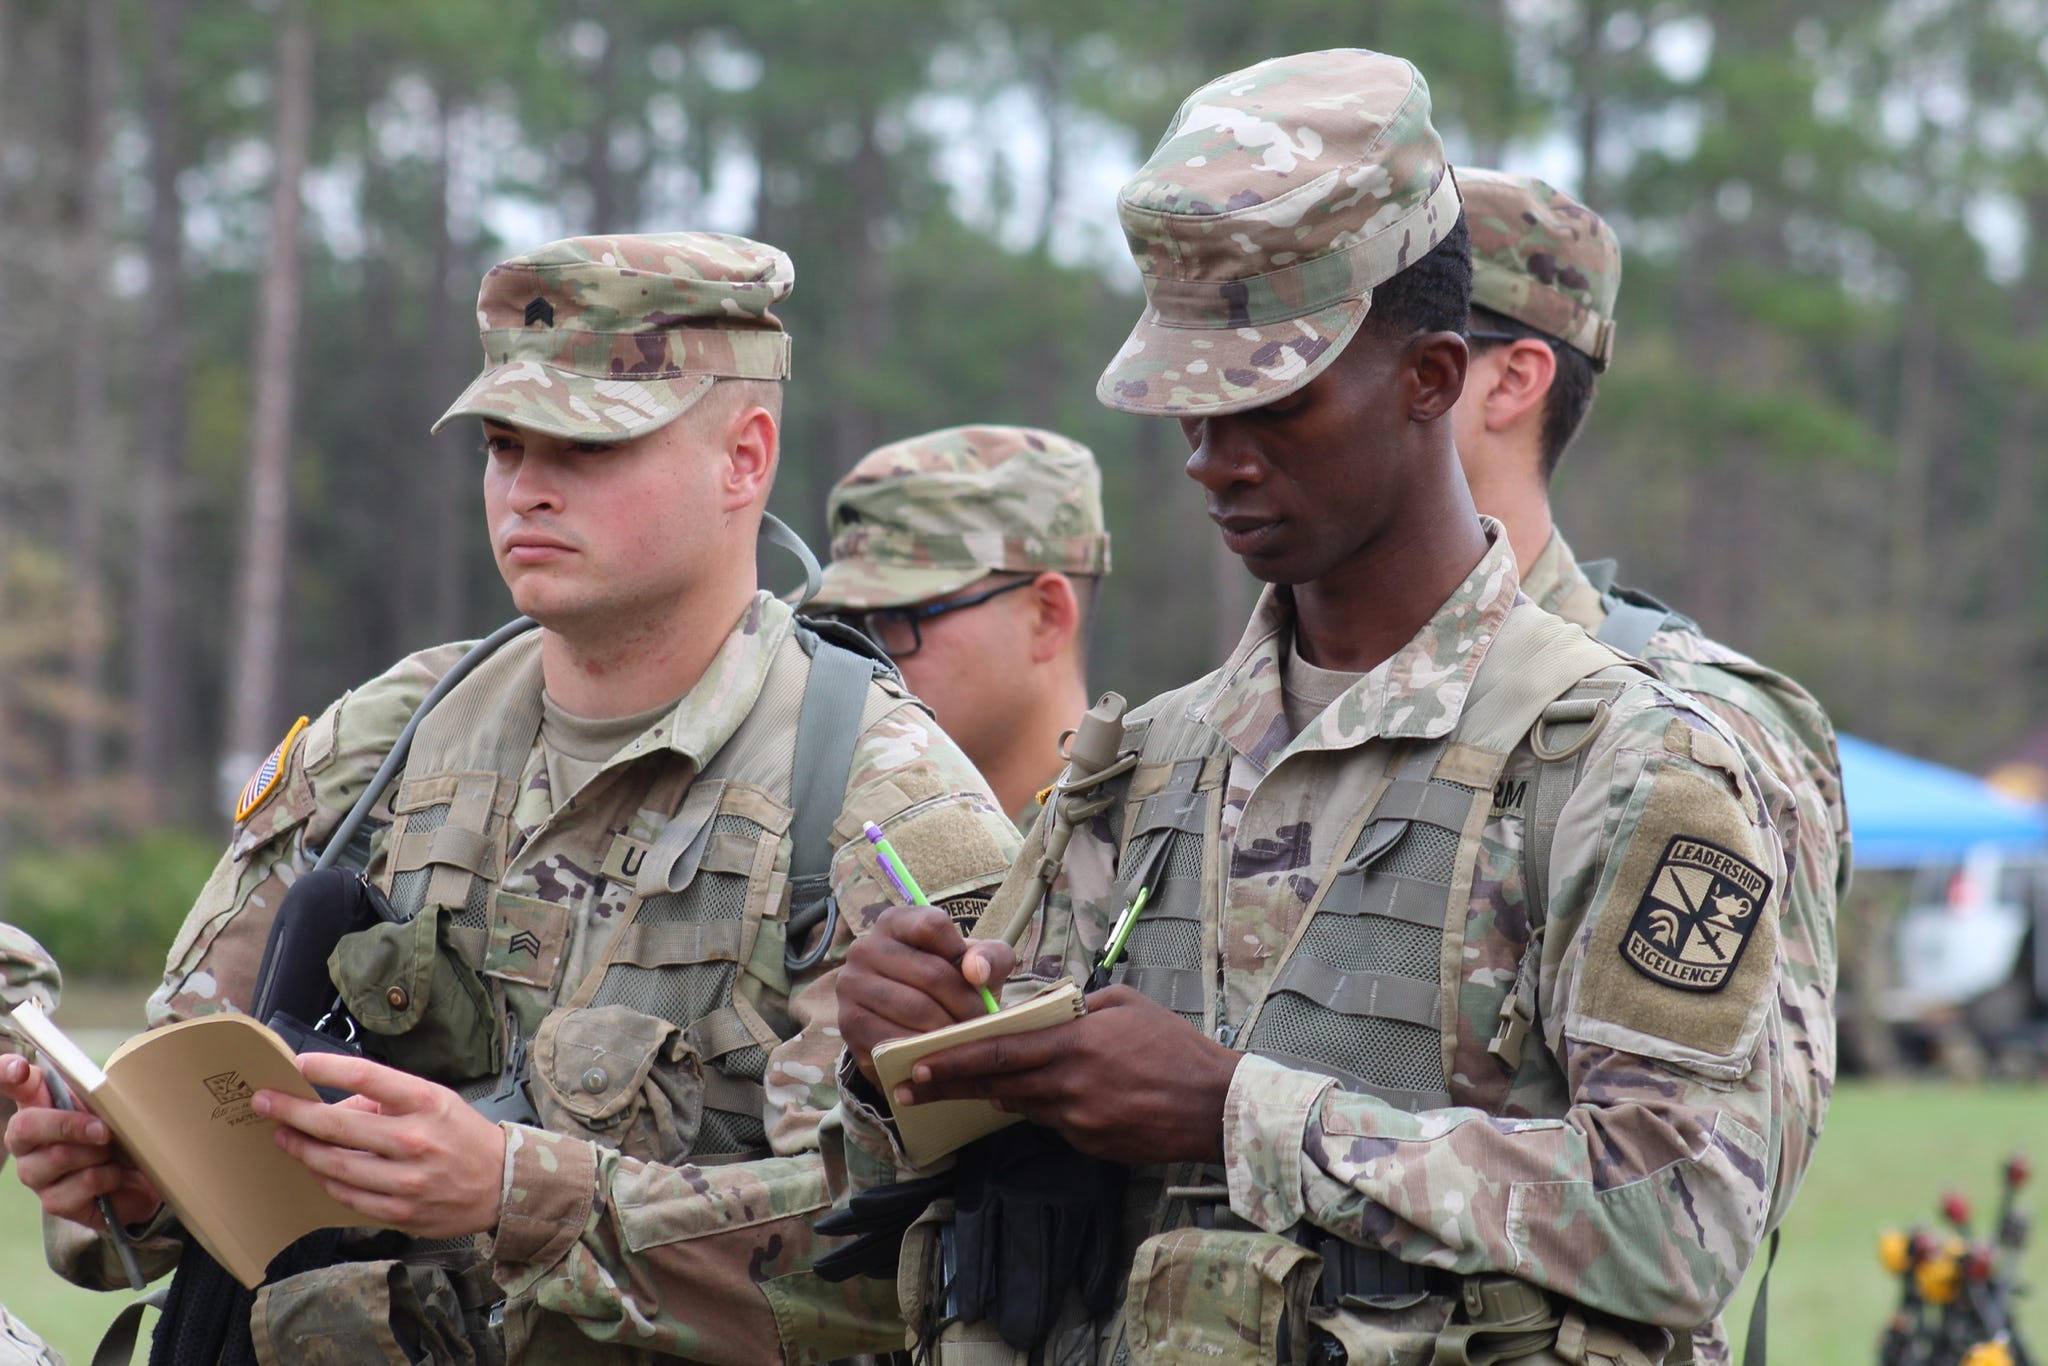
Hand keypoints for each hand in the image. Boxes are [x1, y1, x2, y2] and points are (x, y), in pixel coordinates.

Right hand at [1, 1052, 163, 1230]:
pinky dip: (109, 1175)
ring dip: (98, 1153)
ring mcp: (35, 1174)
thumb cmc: (118, 1136)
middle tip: (104, 1131)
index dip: (6, 1073)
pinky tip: (114, 1176)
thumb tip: (97, 1087)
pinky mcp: (54, 1202)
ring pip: (59, 1155)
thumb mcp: (110, 1109)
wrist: (140, 1181)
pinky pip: (83, 1181)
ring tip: (114, 1154)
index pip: (14, 1085)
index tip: (20, 1070)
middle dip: (69, 1125)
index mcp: (38, 1108)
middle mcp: (26, 1142)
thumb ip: (96, 1094)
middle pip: (26, 1126)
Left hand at [255, 1052, 506, 1238]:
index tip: (296, 1064)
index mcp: (426, 1102)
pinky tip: (315, 1167)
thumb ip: (384, 1102)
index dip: (327, 1067)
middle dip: (293, 1112)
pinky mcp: (400, 1212)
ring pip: (335, 1165)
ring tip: (283, 1136)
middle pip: (338, 1125)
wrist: (502, 1184)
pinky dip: (325, 1179)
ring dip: (301, 1149)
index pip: (368, 1076)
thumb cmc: (461, 1135)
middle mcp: (415, 1139)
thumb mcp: (434, 1101)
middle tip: (265, 1102)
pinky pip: (347, 1196)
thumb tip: (331, 1107)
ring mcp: (406, 1180)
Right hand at [838, 905, 1017, 1084]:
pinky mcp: (849, 1024)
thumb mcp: (976, 964)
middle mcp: (865, 947)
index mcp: (895, 922)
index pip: (933, 925)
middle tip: (984, 1025)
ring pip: (915, 1008)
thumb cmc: (949, 985)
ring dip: (949, 1030)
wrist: (911, 1026)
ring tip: (969, 1040)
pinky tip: (941, 1056)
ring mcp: (851, 985)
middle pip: (930, 973)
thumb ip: (991, 957)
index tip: (979, 980)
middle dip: (966, 1004)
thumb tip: (977, 972)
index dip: (965, 955)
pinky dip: (925, 1051)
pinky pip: (895, 1039)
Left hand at [893, 986, 1240, 1165]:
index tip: (919, 1064)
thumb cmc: (1175, 1048)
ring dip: (999, 1094)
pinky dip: (1044, 1108)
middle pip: (996, 1085)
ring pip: (1023, 1105)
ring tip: (973, 1086)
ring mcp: (1078, 1120)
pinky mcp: (1090, 1144)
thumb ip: (1078, 1005)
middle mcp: (1068, 1085)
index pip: (1000, 1051)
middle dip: (950, 1086)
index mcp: (1074, 1044)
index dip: (954, 1059)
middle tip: (911, 1090)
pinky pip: (1054, 1123)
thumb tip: (1046, 1006)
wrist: (1214, 1106)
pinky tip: (1049, 1098)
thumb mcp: (1126, 1004)